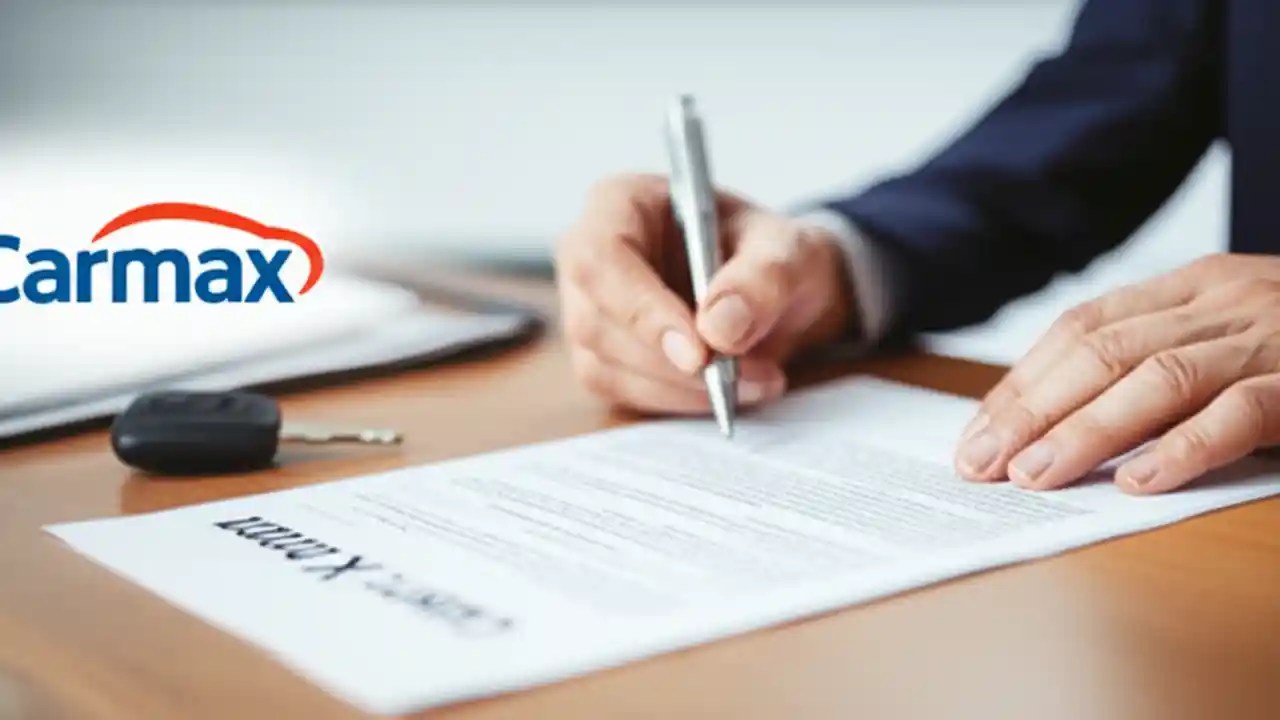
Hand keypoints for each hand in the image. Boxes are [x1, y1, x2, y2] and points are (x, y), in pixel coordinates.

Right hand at [556, 174, 853, 413]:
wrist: (775, 293)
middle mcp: (589, 257)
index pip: (601, 256)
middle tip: (744, 374)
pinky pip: (624, 393)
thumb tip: (720, 327)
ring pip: (606, 366)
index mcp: (620, 204)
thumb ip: (763, 279)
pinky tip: (731, 390)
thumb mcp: (789, 251)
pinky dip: (681, 401)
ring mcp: (588, 311)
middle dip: (671, 362)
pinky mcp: (601, 358)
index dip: (641, 309)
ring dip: (682, 388)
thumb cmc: (771, 255)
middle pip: (597, 321)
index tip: (697, 352)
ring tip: (756, 379)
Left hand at [955, 253, 1279, 493]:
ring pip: (1159, 378)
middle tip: (980, 463)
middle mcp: (1222, 304)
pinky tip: (1136, 481)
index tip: (977, 432)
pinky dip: (1183, 447)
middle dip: (1032, 410)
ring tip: (1032, 476)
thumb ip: (1160, 358)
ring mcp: (1267, 340)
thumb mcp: (1236, 330)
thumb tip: (1063, 419)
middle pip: (1105, 352)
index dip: (1023, 383)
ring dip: (1086, 431)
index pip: (1084, 328)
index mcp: (1194, 287)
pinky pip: (1240, 412)